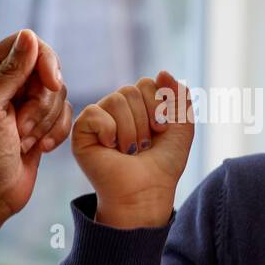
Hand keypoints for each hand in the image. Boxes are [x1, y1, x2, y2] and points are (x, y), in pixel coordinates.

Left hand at [0, 29, 71, 233]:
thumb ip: (10, 72)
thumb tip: (29, 36)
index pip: (25, 44)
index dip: (44, 60)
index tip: (51, 82)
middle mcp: (4, 82)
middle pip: (47, 69)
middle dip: (42, 101)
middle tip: (21, 128)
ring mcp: (23, 104)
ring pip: (60, 93)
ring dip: (46, 121)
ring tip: (24, 142)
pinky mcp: (39, 123)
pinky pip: (66, 113)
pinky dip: (57, 131)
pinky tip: (38, 149)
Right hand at [72, 71, 194, 227]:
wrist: (146, 193)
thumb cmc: (163, 166)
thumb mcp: (182, 129)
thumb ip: (179, 98)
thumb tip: (162, 72)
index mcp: (139, 106)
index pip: (147, 84)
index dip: (159, 106)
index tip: (161, 131)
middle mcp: (117, 109)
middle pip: (131, 90)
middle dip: (145, 121)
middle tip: (144, 146)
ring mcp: (99, 119)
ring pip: (116, 100)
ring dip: (130, 131)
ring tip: (129, 151)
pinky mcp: (82, 131)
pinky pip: (95, 113)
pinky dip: (109, 131)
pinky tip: (110, 147)